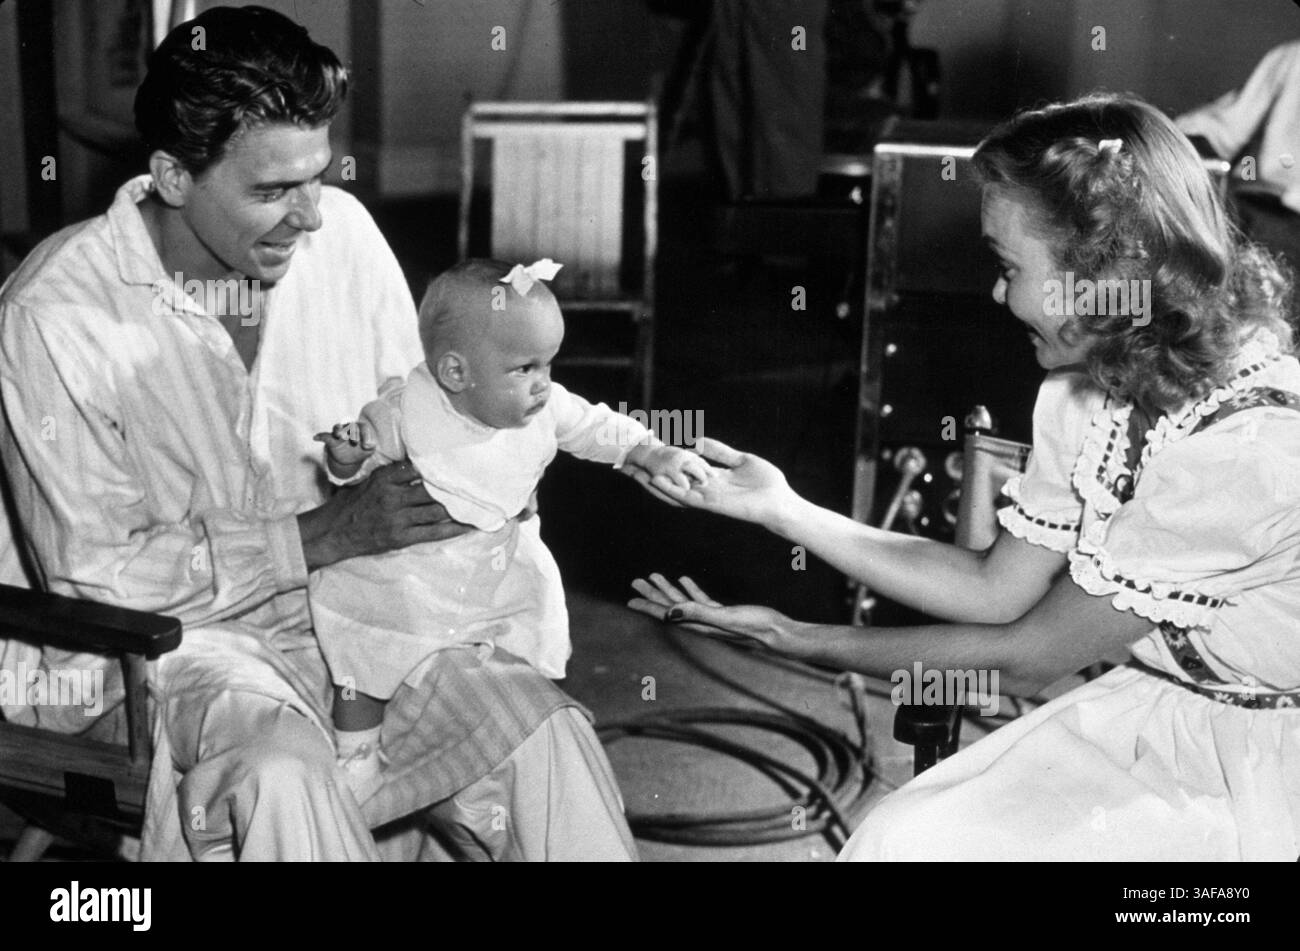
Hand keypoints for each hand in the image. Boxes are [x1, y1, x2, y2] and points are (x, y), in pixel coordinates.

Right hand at [297, 460, 472, 570]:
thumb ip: (393, 472)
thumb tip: (419, 460)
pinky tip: (470, 525)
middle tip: (480, 482)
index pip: (418, 467)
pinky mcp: (401, 537)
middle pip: (432, 490)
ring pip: (437, 511)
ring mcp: (398, 519)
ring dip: (461, 507)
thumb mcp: (368, 479)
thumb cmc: (351, 503)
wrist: (333, 532)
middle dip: (457, 487)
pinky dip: (454, 528)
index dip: (442, 466)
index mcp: (385, 478)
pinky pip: (433, 532)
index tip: (461, 461)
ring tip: (482, 503)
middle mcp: (393, 497)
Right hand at [314, 420, 376, 473]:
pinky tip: (315, 437)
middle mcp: (349, 428)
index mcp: (360, 429)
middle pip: (351, 426)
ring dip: (338, 430)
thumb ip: (370, 447)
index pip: (363, 427)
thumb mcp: (369, 450)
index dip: (366, 435)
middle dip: (353, 433)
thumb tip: (369, 445)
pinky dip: (320, 436)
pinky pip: (325, 436)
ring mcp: (339, 433)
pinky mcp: (331, 440)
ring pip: (337, 428)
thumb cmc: (362, 450)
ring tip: (339, 435)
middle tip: (355, 442)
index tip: (367, 446)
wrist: (350, 458)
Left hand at [627, 573, 810, 657]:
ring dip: (668, 590)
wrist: (778, 633)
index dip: (648, 606)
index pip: (667, 614)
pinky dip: (690, 590)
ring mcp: (712, 619)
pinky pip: (700, 600)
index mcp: (699, 624)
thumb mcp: (725, 617)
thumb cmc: (755, 626)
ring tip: (654, 577)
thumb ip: (698, 613)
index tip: (630, 600)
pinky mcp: (723, 613)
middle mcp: (702, 623)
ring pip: (683, 603)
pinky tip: (684, 580)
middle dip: (652, 595)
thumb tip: (670, 613)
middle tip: (636, 582)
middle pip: (670, 608)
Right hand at [640, 437, 797, 526]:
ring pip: (677, 491)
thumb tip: (698, 442)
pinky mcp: (711, 503)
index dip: (671, 465)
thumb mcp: (741, 459)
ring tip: (638, 474)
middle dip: (658, 476)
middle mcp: (708, 489)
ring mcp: (708, 497)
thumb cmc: (767, 483)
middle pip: (678, 482)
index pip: (688, 471)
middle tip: (635, 468)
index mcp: (715, 479)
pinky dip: (671, 489)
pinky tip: (657, 481)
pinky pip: (687, 496)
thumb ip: (719, 451)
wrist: (779, 501)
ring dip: (658, 484)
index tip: (654, 456)